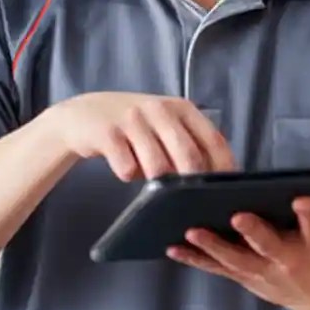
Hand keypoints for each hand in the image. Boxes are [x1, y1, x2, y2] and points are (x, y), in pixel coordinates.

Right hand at [47, 92, 236, 180]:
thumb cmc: (133, 125)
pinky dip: (128, 175)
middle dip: (192, 184)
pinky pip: (127, 169)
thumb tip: (214, 181)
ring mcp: (133, 119)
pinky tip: (123, 167)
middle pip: (189, 156)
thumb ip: (188, 142)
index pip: (213, 140)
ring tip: (152, 182)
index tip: (227, 192)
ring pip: (158, 167)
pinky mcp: (108, 133)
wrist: (82, 115)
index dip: (224, 168)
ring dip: (158, 184)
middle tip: (190, 202)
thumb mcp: (164, 124)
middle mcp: (159, 109)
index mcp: (181, 108)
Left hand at [168, 197, 309, 309]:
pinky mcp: (248, 279)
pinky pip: (218, 269)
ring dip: (213, 245)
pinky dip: (196, 259)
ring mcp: (265, 273)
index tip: (302, 200)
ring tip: (192, 229)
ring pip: (236, 258)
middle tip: (238, 215)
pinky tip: (175, 246)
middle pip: (270, 245)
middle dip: (254, 231)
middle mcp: (290, 261)